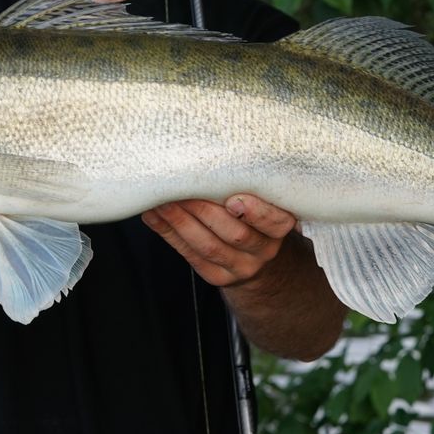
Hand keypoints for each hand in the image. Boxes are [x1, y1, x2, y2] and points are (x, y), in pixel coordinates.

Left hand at [141, 194, 296, 287]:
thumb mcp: (265, 202)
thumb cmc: (255, 218)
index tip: (233, 199)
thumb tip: (208, 157)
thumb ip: (247, 186)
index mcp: (280, 226)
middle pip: (235, 234)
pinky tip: (153, 216)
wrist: (258, 258)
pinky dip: (168, 233)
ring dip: (180, 221)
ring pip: (208, 247)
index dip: (255, 212)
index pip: (274, 221)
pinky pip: (190, 255)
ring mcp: (241, 267)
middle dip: (203, 210)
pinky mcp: (217, 276)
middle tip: (179, 187)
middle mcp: (264, 249)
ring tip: (161, 201)